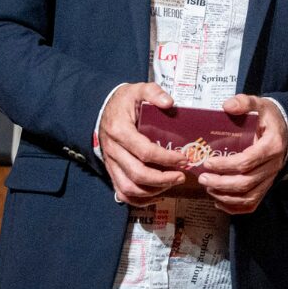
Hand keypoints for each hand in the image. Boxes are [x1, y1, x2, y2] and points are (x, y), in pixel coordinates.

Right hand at [97, 82, 187, 206]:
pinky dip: (140, 199)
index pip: (144, 151)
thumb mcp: (139, 90)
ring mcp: (111, 163)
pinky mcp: (112, 171)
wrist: (104, 109)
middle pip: (137, 174)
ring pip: (129, 188)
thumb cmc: (125, 101)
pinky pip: (122, 193)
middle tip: (181, 176)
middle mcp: (113, 150)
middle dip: (163, 179)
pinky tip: (157, 194)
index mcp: (120, 130)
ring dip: (154, 190)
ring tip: (172, 183)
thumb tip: (169, 103)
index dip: (166, 158)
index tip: (183, 159)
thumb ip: (154, 93)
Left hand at [197, 94, 287, 214]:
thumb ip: (245, 102)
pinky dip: (234, 207)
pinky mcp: (266, 186)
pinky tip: (218, 201)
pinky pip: (252, 204)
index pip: (247, 161)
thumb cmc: (269, 118)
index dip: (225, 165)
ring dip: (226, 196)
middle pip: (246, 183)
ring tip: (208, 188)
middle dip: (221, 183)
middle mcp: (273, 166)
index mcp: (272, 146)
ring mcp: (270, 178)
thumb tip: (227, 106)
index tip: (208, 161)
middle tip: (202, 178)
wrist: (286, 130)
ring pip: (248, 197)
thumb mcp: (260, 104)